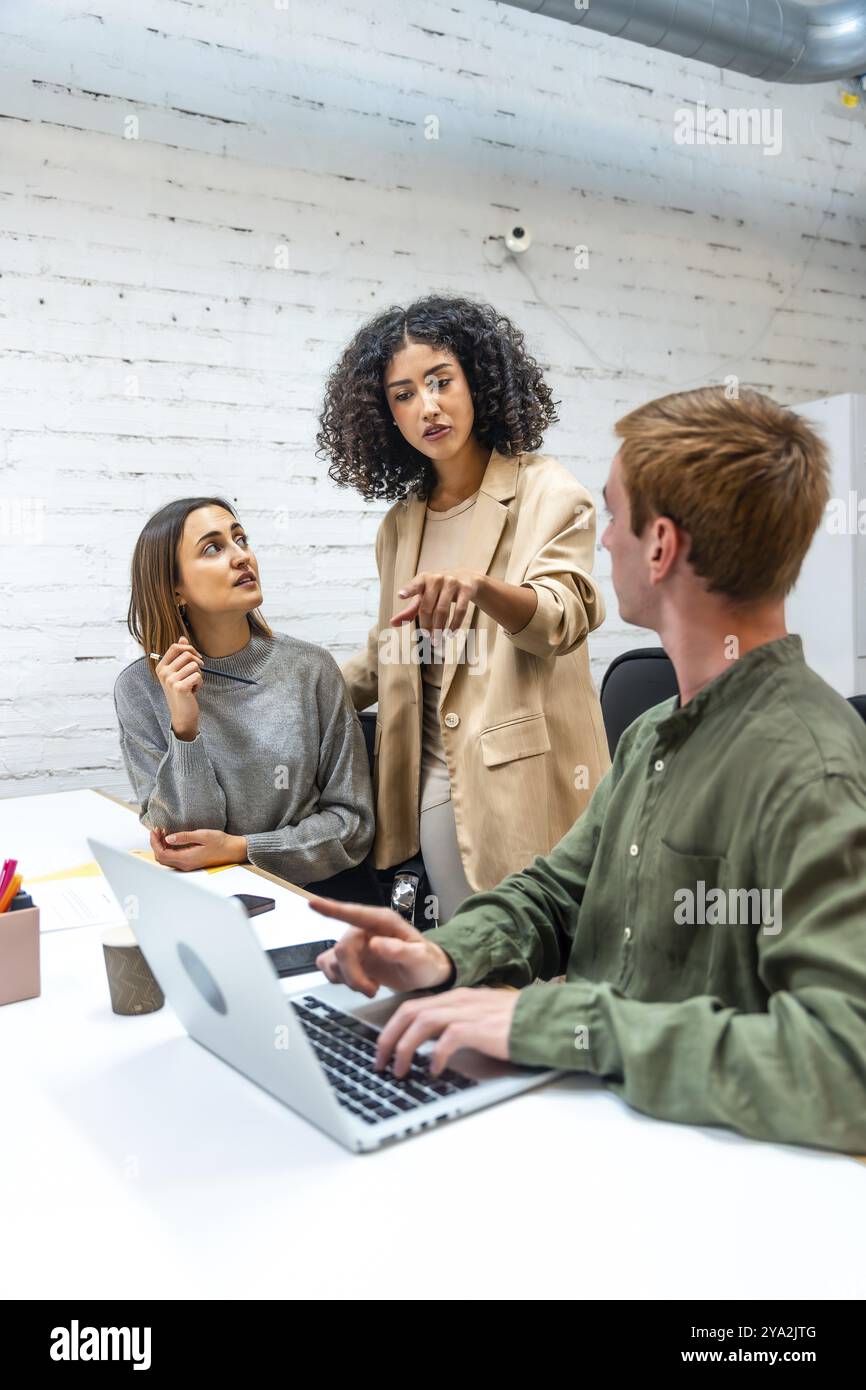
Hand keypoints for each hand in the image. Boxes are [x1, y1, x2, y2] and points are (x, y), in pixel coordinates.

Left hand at [150, 827, 246, 870]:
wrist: (233, 850)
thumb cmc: (220, 842)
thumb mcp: (202, 835)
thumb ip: (184, 837)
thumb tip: (168, 838)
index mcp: (186, 859)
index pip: (162, 854)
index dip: (155, 842)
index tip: (155, 830)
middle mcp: (185, 865)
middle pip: (161, 858)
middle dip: (156, 844)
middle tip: (158, 830)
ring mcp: (187, 865)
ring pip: (166, 859)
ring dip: (162, 846)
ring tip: (163, 833)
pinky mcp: (190, 863)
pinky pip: (173, 858)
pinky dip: (168, 849)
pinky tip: (171, 839)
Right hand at [154, 637, 203, 739]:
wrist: (182, 714)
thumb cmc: (183, 692)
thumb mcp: (179, 672)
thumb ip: (180, 655)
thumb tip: (182, 638)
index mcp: (161, 666)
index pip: (176, 647)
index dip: (189, 648)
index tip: (196, 657)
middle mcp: (163, 672)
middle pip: (187, 655)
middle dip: (197, 663)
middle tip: (198, 673)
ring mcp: (170, 680)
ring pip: (195, 666)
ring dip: (199, 675)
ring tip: (193, 685)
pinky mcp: (179, 687)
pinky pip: (198, 676)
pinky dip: (200, 683)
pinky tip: (193, 691)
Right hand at [307, 897, 452, 997]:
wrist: (424, 973)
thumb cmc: (425, 960)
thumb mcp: (420, 957)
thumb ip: (400, 950)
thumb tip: (375, 944)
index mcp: (382, 922)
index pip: (353, 913)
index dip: (332, 909)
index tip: (312, 904)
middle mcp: (364, 929)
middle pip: (343, 949)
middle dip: (353, 975)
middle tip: (372, 990)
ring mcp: (356, 944)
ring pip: (333, 961)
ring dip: (348, 979)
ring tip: (371, 986)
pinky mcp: (350, 959)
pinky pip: (329, 967)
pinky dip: (339, 979)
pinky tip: (358, 982)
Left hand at [374, 987, 517, 1077]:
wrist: (547, 1019)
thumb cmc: (517, 1023)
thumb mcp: (481, 1018)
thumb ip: (458, 1023)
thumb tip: (431, 1045)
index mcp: (456, 997)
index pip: (412, 1007)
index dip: (392, 1028)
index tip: (383, 1049)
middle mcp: (458, 1000)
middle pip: (408, 1012)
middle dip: (388, 1038)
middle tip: (380, 1062)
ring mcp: (468, 1012)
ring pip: (421, 1022)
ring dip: (404, 1047)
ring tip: (400, 1070)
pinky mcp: (479, 1027)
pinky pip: (447, 1039)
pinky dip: (435, 1055)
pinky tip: (434, 1071)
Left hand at [390, 569, 480, 635]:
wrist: (466, 577)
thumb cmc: (438, 589)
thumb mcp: (423, 596)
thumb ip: (409, 610)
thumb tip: (392, 623)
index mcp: (423, 579)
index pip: (414, 585)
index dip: (407, 590)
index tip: (400, 595)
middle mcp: (437, 578)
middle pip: (427, 606)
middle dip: (426, 625)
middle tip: (427, 638)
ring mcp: (452, 582)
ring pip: (443, 610)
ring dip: (439, 628)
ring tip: (436, 640)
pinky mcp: (466, 589)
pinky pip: (460, 610)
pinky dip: (454, 624)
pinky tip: (450, 634)